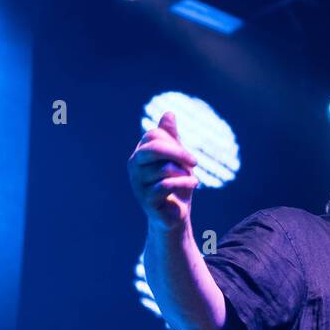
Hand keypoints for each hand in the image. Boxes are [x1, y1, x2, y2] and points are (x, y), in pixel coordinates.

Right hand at [128, 111, 199, 229]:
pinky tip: (194, 184)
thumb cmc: (177, 185)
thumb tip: (169, 113)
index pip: (154, 135)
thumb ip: (172, 138)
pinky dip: (184, 183)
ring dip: (184, 174)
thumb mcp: (178, 159)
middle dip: (178, 153)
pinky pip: (166, 185)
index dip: (174, 142)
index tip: (190, 157)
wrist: (175, 216)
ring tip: (192, 181)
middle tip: (194, 163)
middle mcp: (134, 166)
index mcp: (140, 153)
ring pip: (164, 168)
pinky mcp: (145, 199)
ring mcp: (137, 183)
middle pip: (153, 148)